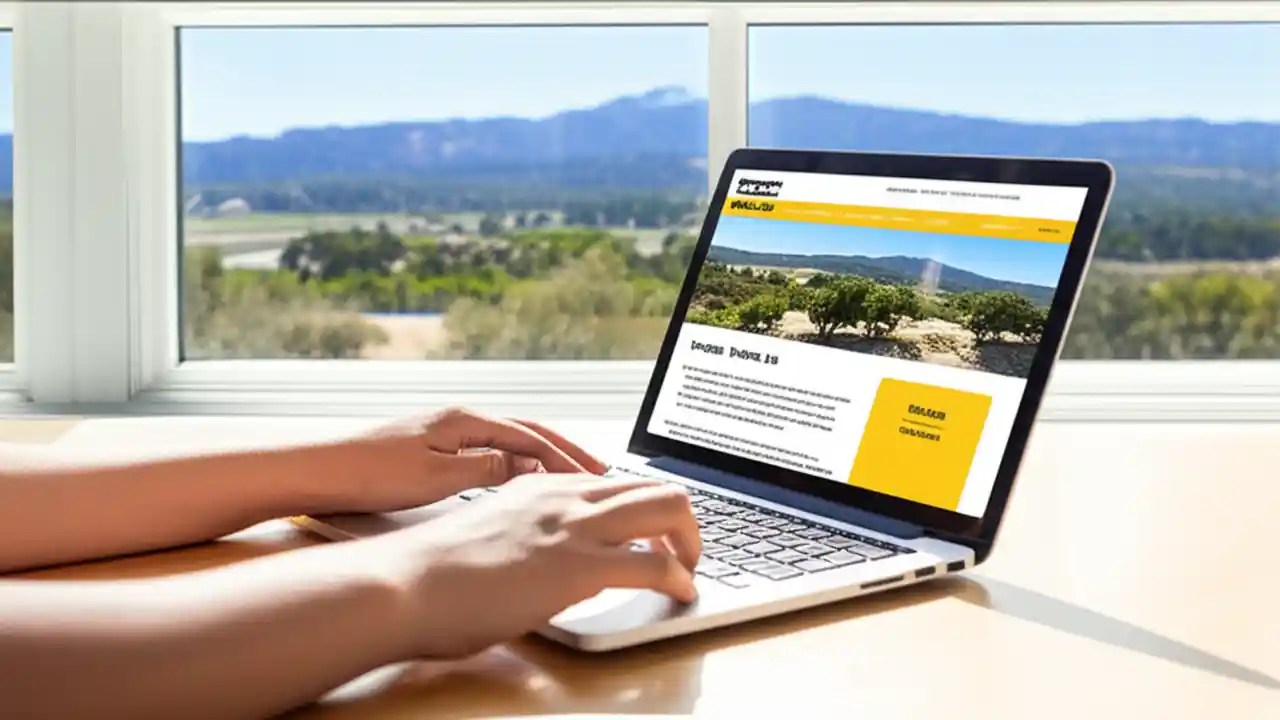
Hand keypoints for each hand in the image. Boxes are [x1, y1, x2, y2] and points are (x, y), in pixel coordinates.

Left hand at [324, 407, 607, 513]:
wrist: (316, 470)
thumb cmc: (368, 473)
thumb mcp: (436, 478)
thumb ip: (486, 470)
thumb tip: (528, 466)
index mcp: (464, 421)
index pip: (530, 437)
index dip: (566, 457)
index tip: (595, 475)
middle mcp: (458, 419)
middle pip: (525, 432)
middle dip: (564, 450)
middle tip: (599, 469)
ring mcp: (444, 432)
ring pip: (508, 441)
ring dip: (542, 457)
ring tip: (570, 475)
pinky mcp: (431, 449)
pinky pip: (488, 452)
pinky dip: (515, 463)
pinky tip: (521, 480)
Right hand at [374, 472, 700, 658]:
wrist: (403, 586)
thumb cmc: (430, 575)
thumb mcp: (490, 537)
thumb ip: (525, 538)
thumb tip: (539, 564)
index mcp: (541, 488)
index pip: (616, 484)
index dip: (643, 511)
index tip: (653, 536)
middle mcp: (565, 497)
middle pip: (655, 487)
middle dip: (683, 519)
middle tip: (684, 552)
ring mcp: (574, 528)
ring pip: (667, 510)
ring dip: (692, 542)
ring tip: (690, 571)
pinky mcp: (578, 566)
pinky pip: (656, 565)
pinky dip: (679, 579)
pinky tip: (680, 594)